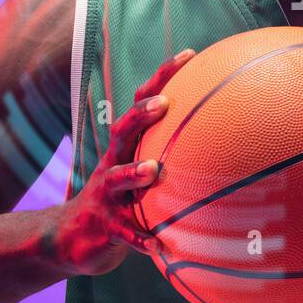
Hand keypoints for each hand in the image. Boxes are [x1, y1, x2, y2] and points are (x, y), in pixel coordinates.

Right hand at [55, 48, 194, 275]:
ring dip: (133, 173)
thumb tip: (229, 136)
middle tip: (164, 104)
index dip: (164, 77)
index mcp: (126, 148)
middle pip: (122, 131)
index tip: (190, 55)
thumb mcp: (142, 172)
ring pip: (116, 179)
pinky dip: (139, 239)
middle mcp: (113, 164)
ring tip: (153, 171)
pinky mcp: (104, 228)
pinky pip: (123, 233)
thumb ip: (173, 154)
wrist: (73, 239)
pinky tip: (159, 247)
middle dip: (141, 115)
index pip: (144, 104)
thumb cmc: (122, 200)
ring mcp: (105, 196)